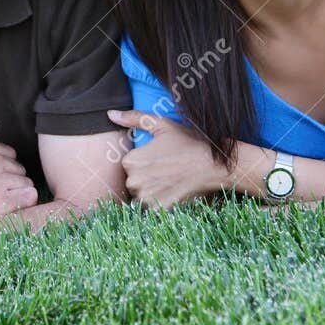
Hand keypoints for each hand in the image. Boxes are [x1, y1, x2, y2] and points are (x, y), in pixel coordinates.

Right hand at [0, 135, 38, 230]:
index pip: (8, 153)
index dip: (3, 167)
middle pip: (18, 168)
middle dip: (10, 179)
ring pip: (25, 181)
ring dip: (16, 192)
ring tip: (2, 202)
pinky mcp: (1, 203)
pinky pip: (30, 196)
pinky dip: (25, 202)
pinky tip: (14, 208)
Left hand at [107, 110, 226, 207]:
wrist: (213, 165)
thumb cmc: (188, 142)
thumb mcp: (161, 124)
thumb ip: (134, 118)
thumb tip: (111, 114)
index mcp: (131, 161)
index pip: (129, 165)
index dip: (145, 162)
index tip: (160, 159)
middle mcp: (134, 182)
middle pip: (134, 182)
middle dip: (147, 178)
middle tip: (168, 170)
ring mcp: (147, 198)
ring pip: (143, 196)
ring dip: (153, 191)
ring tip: (172, 181)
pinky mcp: (159, 211)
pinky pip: (153, 209)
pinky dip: (162, 202)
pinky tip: (175, 191)